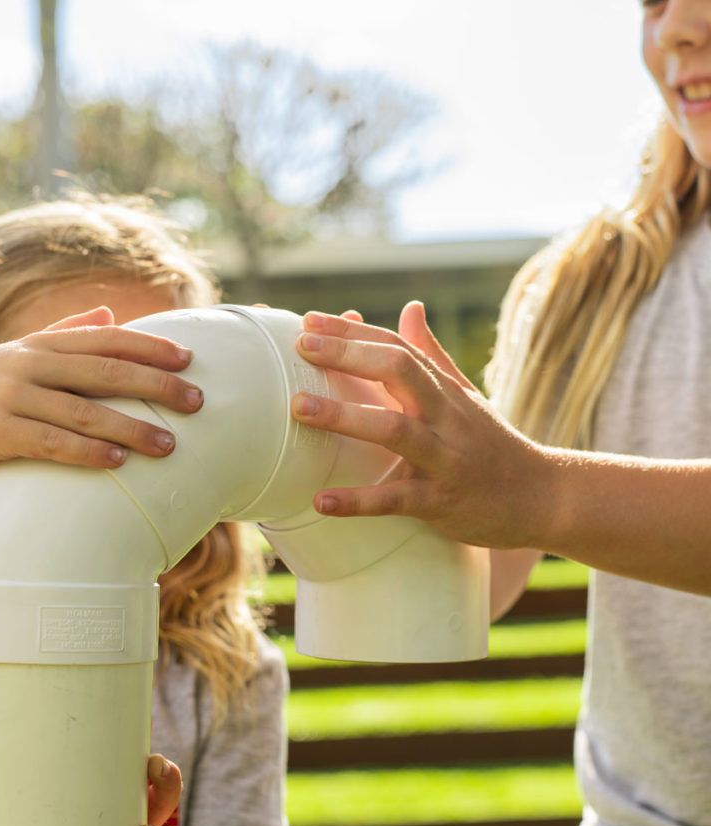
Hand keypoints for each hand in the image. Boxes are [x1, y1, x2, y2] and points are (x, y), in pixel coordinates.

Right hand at [0, 307, 204, 479]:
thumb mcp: (18, 357)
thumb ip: (62, 334)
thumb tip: (109, 313)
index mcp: (38, 345)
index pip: (105, 340)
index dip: (149, 348)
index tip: (189, 360)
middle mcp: (26, 364)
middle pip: (103, 372)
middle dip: (154, 385)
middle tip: (197, 401)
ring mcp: (9, 396)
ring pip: (82, 412)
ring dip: (130, 428)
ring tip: (169, 444)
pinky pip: (50, 442)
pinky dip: (87, 452)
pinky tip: (118, 462)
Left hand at [289, 301, 551, 549]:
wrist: (541, 498)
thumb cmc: (491, 444)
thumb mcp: (464, 395)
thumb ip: (432, 355)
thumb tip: (409, 307)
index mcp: (443, 390)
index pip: (395, 348)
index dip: (352, 332)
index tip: (309, 320)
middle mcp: (444, 417)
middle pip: (398, 372)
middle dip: (349, 356)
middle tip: (301, 347)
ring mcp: (444, 458)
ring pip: (395, 430)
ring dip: (346, 418)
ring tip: (300, 410)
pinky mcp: (441, 501)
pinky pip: (396, 500)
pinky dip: (358, 501)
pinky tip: (321, 501)